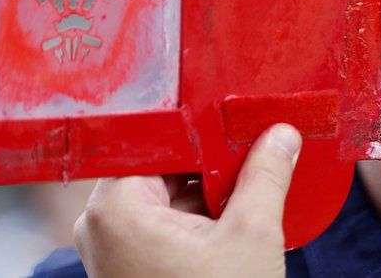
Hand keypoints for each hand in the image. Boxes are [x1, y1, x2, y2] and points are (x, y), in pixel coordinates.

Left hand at [73, 123, 301, 277]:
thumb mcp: (252, 235)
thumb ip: (266, 175)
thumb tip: (281, 134)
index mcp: (116, 207)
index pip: (159, 140)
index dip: (204, 127)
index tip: (239, 118)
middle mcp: (100, 224)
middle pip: (161, 166)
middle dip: (210, 161)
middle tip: (253, 149)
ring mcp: (110, 248)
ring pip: (163, 194)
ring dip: (205, 188)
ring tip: (247, 185)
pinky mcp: (125, 267)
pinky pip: (160, 222)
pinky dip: (195, 216)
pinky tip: (230, 216)